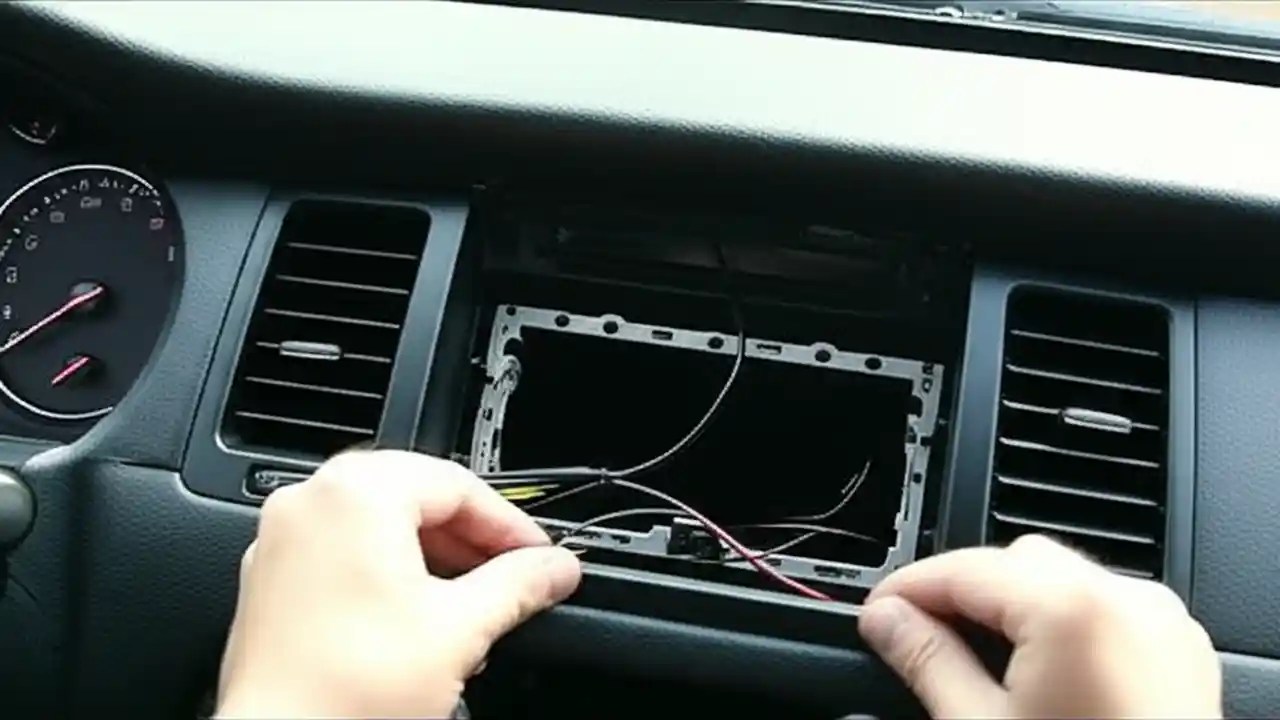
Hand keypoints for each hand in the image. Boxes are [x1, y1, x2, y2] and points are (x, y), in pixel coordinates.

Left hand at [215, 450, 581, 717]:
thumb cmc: (347, 689)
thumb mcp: (459, 629)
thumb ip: (518, 586)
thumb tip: (554, 568)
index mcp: (356, 493)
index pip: (457, 485)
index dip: (509, 524)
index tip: (540, 558)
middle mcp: (310, 503)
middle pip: (415, 499)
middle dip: (471, 542)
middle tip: (513, 578)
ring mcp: (281, 542)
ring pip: (378, 527)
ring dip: (434, 560)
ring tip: (471, 608)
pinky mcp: (269, 584)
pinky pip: (344, 556)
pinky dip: (389, 576)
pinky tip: (420, 622)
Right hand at [859, 534, 1219, 718]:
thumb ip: (926, 661)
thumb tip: (886, 620)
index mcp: (1073, 609)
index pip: (964, 568)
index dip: (908, 588)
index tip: (876, 613)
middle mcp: (1128, 603)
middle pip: (1016, 561)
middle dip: (962, 592)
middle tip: (914, 636)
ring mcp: (1163, 628)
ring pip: (1063, 580)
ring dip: (1011, 604)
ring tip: (970, 658)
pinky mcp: (1181, 658)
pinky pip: (1107, 611)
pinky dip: (1062, 624)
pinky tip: (1032, 669)